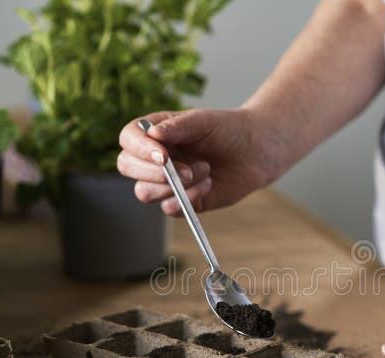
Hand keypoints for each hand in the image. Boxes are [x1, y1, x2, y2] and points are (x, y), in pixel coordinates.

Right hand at [117, 108, 285, 215]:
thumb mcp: (204, 121)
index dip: (140, 149)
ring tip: (205, 169)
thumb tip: (152, 135)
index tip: (163, 155)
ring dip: (175, 186)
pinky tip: (209, 184)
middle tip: (184, 171)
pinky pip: (169, 208)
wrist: (256, 151)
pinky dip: (189, 199)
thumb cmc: (228, 130)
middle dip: (153, 173)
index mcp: (155, 133)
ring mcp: (166, 181)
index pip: (128, 140)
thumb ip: (177, 127)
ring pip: (145, 193)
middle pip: (128, 167)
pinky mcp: (182, 201)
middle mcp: (155, 158)